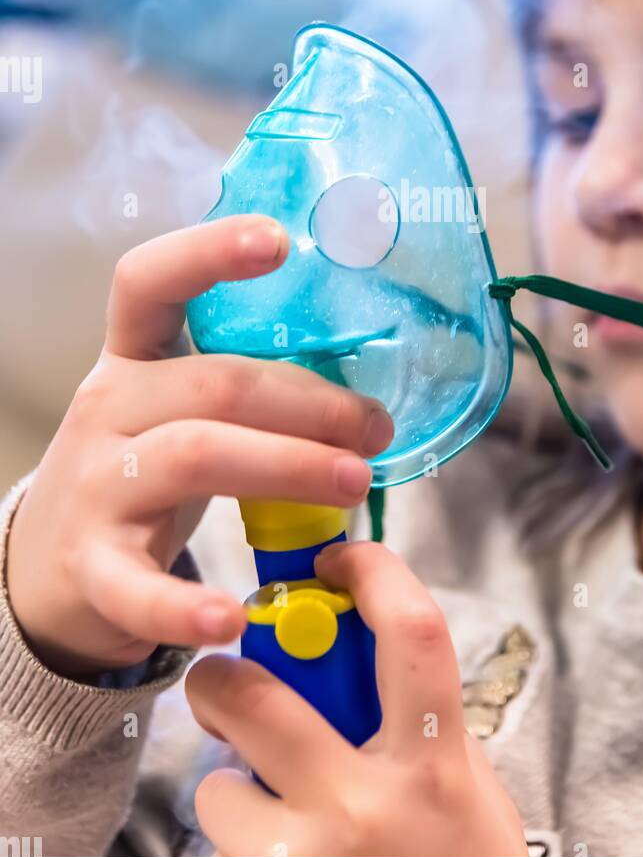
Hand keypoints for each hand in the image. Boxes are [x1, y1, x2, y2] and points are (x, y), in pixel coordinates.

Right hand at [6, 215, 392, 677]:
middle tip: (375, 429)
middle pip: (216, 383)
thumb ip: (250, 395)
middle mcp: (108, 409)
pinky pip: (138, 587)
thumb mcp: (180, 414)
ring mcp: (96, 486)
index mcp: (132, 359)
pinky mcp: (92, 568)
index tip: (278, 239)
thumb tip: (369, 402)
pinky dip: (185, 606)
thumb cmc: (145, 474)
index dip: (208, 252)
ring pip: (196, 455)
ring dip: (287, 466)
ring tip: (353, 485)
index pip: (149, 283)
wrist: (53, 567)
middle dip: (311, 401)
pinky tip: (232, 618)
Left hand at [185, 542, 528, 856]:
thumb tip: (355, 649)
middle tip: (221, 676)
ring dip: (233, 780)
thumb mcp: (465, 785)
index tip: (343, 558)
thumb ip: (418, 719)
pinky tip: (278, 848)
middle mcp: (366, 807)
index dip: (374, 573)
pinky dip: (240, 835)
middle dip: (221, 676)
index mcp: (434, 763)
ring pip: (220, 783)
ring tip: (272, 803)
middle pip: (256, 699)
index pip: (410, 634)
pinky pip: (222, 842)